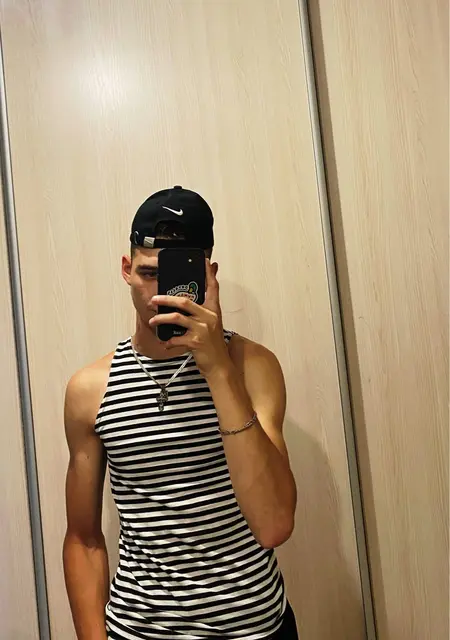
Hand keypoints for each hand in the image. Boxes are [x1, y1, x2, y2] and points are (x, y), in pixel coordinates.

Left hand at [149, 259, 231, 378]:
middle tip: (154, 298)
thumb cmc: (212, 345)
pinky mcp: (196, 342)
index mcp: (214, 310)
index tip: (204, 261)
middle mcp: (209, 317)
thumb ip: (202, 313)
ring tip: (153, 320)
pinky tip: (165, 343)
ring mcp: (203, 329)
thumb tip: (186, 304)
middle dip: (166, 299)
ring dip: (161, 319)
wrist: (219, 366)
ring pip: (176, 318)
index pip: (213, 287)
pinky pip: (176, 338)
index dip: (209, 273)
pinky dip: (168, 341)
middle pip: (184, 301)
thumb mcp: (211, 325)